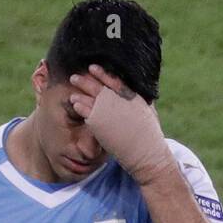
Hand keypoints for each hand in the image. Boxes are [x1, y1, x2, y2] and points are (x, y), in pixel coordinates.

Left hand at [68, 64, 172, 185]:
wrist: (147, 154)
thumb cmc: (151, 136)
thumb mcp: (150, 111)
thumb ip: (142, 99)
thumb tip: (140, 91)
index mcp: (132, 95)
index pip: (113, 79)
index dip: (101, 73)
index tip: (92, 67)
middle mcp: (119, 100)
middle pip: (97, 87)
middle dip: (85, 81)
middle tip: (74, 77)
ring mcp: (108, 111)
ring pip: (89, 99)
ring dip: (79, 94)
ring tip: (72, 94)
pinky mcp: (100, 124)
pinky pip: (86, 112)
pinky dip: (80, 107)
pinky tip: (75, 104)